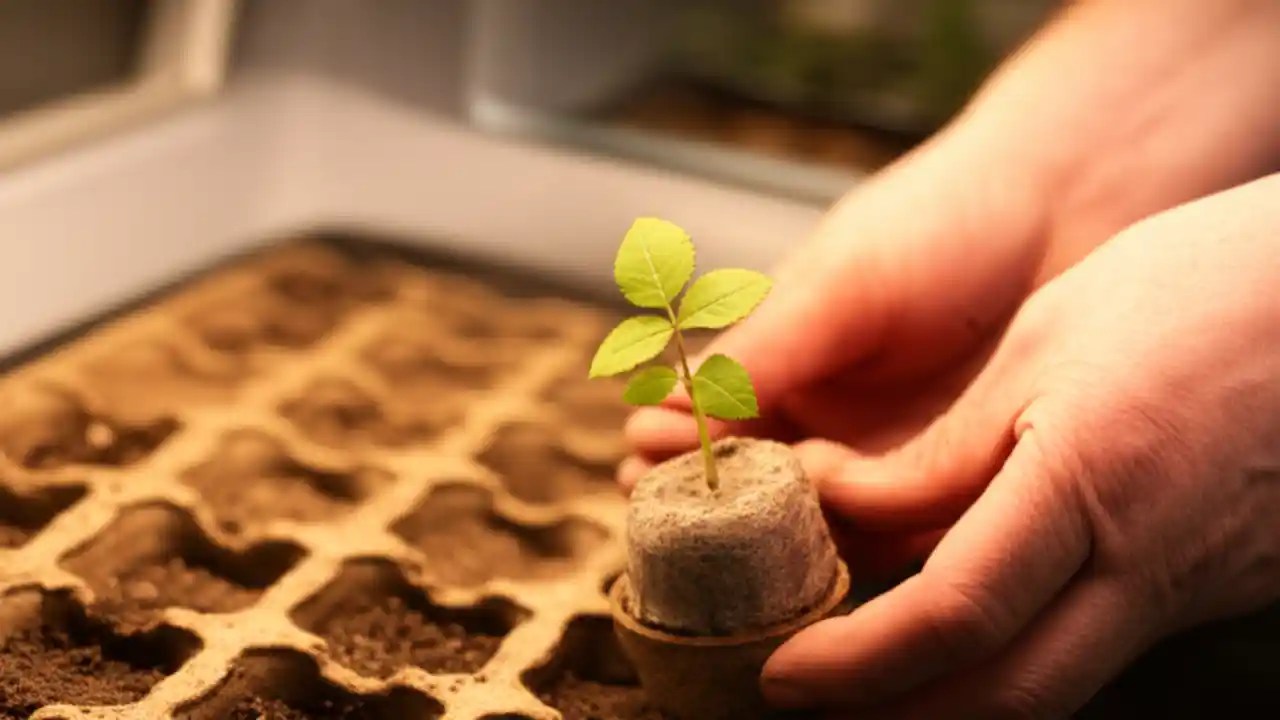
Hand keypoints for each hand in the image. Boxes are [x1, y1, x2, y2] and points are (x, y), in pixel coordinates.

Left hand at [762, 174, 1279, 717]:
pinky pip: (1101, 645)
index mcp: (1091, 481)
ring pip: (1057, 686)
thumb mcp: (1045, 342)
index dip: (859, 663)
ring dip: (951, 701)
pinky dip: (1017, 658)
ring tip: (868, 681)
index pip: (955, 614)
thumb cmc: (1199, 287)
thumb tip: (852, 508)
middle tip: (807, 705)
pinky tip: (966, 633)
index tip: (787, 675)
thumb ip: (950, 448)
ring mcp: (1197, 588)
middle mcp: (1151, 562)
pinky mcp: (1216, 588)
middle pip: (1010, 695)